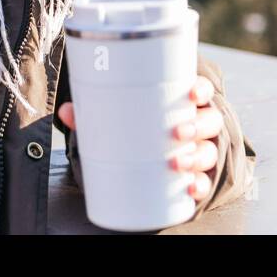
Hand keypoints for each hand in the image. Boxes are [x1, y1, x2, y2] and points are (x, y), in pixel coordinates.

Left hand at [56, 74, 222, 204]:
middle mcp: (197, 122)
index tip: (192, 93)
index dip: (201, 89)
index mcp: (183, 101)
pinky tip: (191, 188)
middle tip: (177, 133)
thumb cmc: (136, 125)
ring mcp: (200, 148)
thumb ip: (95, 112)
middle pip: (209, 120)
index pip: (201, 89)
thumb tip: (66, 111)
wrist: (144, 155)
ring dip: (198, 156)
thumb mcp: (118, 116)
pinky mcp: (197, 173)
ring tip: (178, 163)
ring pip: (209, 149)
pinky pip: (206, 179)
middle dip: (197, 126)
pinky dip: (201, 184)